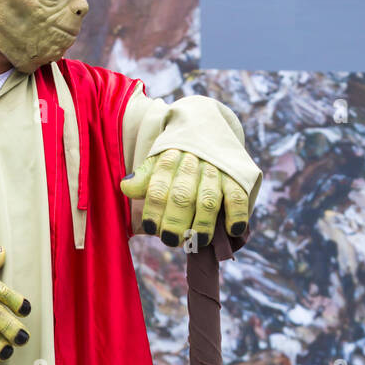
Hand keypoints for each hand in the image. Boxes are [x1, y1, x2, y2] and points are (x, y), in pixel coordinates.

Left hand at [119, 150, 248, 247]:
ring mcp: (217, 170)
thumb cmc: (179, 156)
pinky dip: (236, 215)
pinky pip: (238, 197)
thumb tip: (126, 187)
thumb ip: (145, 177)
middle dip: (175, 222)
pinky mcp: (238, 176)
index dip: (154, 210)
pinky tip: (232, 230)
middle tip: (172, 240)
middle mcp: (193, 163)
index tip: (152, 228)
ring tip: (197, 241)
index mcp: (169, 159)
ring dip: (202, 225)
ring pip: (208, 200)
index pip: (157, 187)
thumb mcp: (158, 160)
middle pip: (182, 196)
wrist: (209, 123)